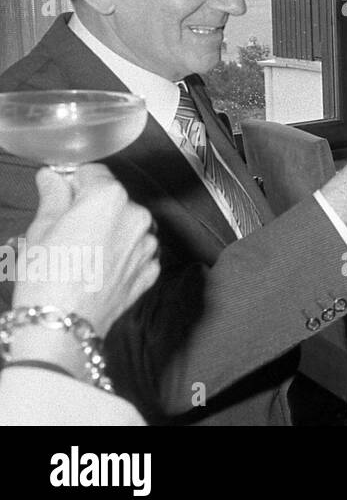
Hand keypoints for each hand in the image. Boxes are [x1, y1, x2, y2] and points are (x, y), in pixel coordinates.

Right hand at [12, 165, 158, 337]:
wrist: (62, 327)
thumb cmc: (45, 275)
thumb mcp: (40, 230)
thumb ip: (53, 196)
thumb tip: (52, 176)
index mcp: (109, 197)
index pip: (93, 173)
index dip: (74, 184)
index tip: (61, 199)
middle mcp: (138, 215)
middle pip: (114, 199)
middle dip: (94, 209)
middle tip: (68, 233)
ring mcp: (149, 244)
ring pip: (128, 225)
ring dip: (111, 231)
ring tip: (84, 255)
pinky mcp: (152, 269)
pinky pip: (136, 251)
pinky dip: (122, 255)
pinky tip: (99, 269)